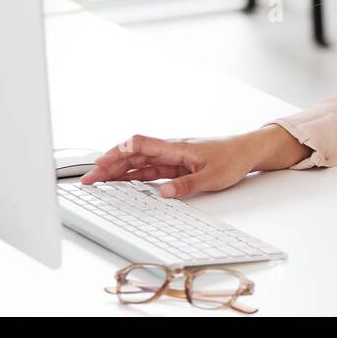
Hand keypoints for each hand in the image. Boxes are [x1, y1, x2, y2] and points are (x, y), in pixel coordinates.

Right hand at [79, 133, 260, 198]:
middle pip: (132, 154)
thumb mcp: (212, 176)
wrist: (247, 150)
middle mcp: (169, 149)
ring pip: (137, 162)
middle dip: (108, 165)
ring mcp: (170, 157)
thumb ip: (186, 185)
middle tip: (89, 179)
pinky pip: (148, 170)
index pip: (139, 144)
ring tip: (98, 182)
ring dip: (117, 171)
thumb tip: (163, 193)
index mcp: (175, 147)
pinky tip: (121, 183)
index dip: (117, 152)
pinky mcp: (174, 165)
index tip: (100, 163)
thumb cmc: (232, 158)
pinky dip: (132, 176)